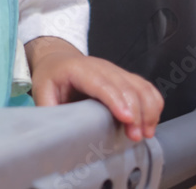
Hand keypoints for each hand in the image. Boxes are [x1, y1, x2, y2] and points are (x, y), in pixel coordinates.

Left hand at [26, 37, 163, 141]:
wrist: (59, 60)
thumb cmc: (52, 76)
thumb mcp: (42, 90)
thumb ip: (48, 108)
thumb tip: (53, 130)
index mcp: (79, 69)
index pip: (102, 84)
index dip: (116, 100)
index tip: (126, 118)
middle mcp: (102, 67)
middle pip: (126, 87)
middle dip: (136, 112)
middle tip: (135, 136)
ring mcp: (117, 71)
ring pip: (141, 87)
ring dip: (148, 110)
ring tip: (145, 133)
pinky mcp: (126, 78)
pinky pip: (147, 88)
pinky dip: (154, 105)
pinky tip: (150, 123)